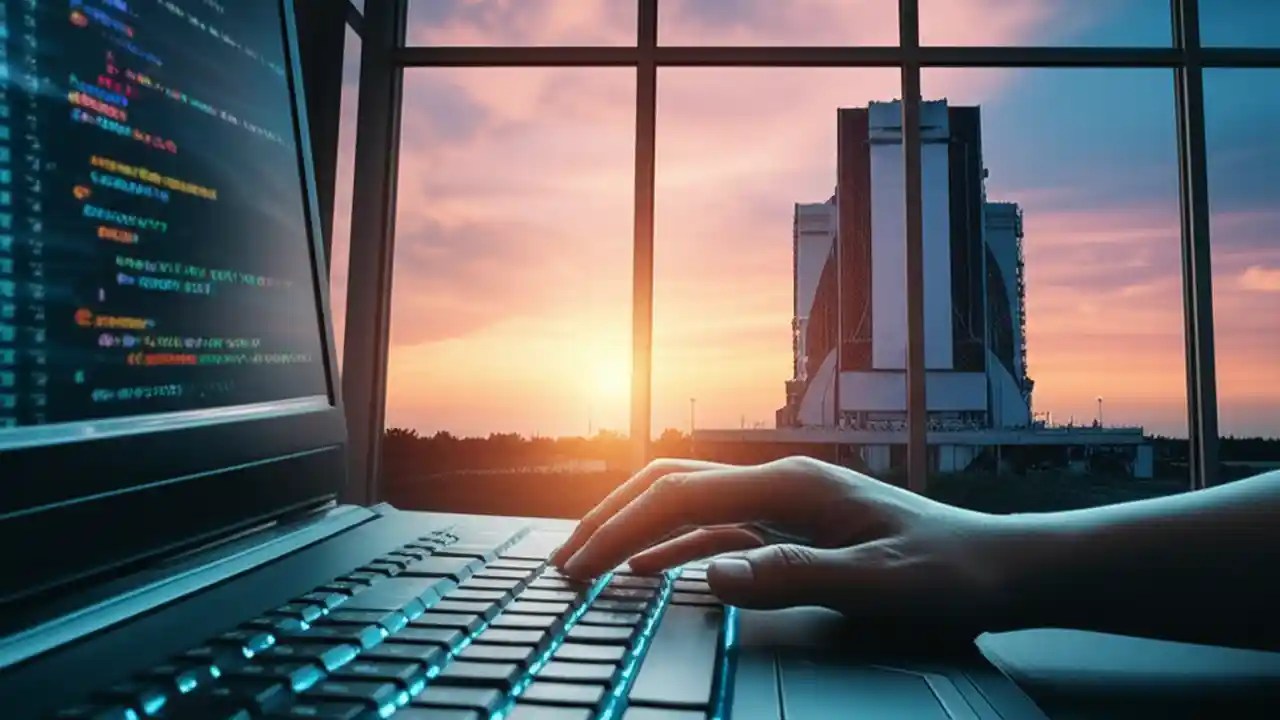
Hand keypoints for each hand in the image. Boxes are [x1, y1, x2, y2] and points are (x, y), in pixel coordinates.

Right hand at [551, 456, 1020, 630]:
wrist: (1001, 567)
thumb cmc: (952, 571)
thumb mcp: (880, 581)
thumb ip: (796, 576)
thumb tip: (712, 576)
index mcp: (794, 484)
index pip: (683, 496)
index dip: (622, 527)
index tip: (581, 562)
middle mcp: (781, 483)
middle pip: (672, 485)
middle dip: (613, 517)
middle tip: (566, 560)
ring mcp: (785, 505)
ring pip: (688, 505)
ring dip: (635, 531)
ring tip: (589, 563)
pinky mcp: (793, 530)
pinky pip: (716, 532)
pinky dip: (673, 547)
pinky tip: (648, 568)